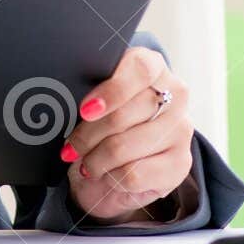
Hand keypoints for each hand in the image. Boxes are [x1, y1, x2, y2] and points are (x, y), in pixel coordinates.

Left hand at [63, 47, 195, 223]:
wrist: (121, 164)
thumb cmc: (103, 121)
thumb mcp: (95, 98)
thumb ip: (88, 92)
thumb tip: (62, 102)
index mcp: (153, 66)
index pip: (139, 69)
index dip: (111, 91)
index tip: (85, 110)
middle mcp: (175, 94)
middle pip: (124, 114)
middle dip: (88, 134)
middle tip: (70, 145)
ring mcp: (181, 129)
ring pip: (124, 147)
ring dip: (95, 159)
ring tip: (84, 162)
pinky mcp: (181, 163)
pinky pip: (134, 174)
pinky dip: (111, 177)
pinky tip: (106, 174)